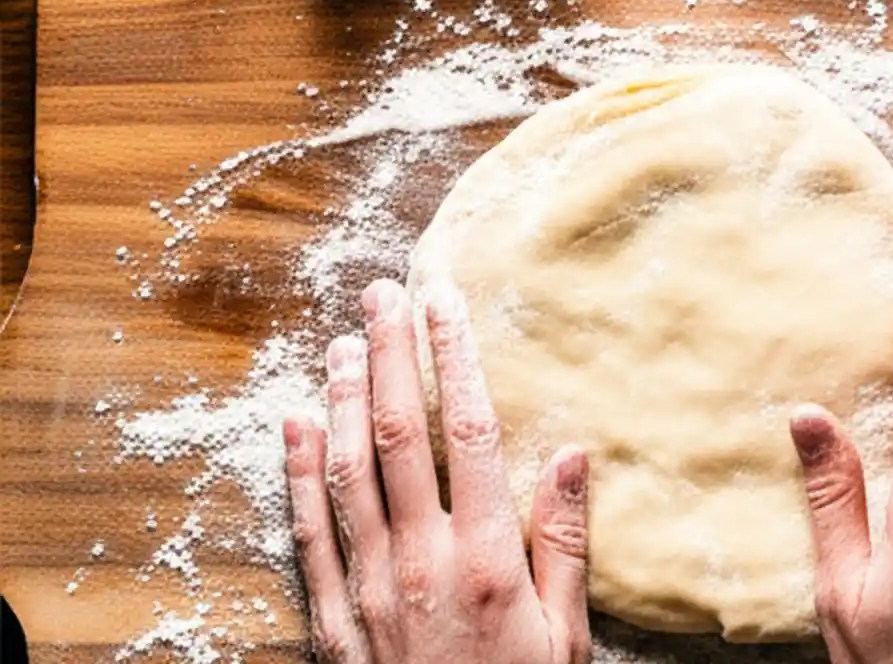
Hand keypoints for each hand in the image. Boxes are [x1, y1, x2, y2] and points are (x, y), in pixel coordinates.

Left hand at [283, 278, 591, 663]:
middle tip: (381, 294)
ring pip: (347, 469)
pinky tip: (294, 422)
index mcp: (488, 559)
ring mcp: (367, 587)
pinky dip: (296, 470)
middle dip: (389, 354)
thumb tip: (567, 454)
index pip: (468, 432)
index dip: (454, 357)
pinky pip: (306, 531)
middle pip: (398, 434)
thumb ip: (564, 542)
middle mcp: (421, 560)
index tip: (444, 301)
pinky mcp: (331, 617)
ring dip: (343, 397)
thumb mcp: (566, 634)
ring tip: (342, 340)